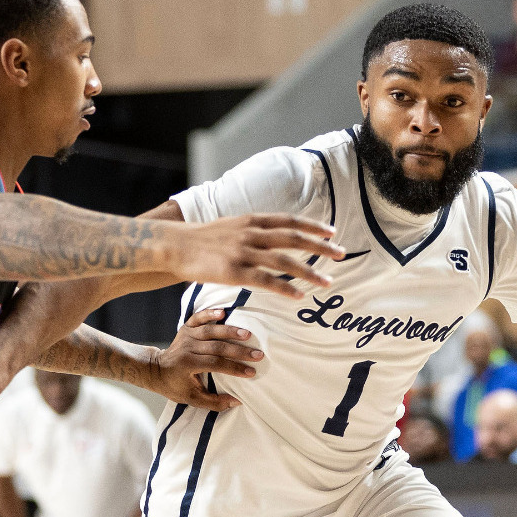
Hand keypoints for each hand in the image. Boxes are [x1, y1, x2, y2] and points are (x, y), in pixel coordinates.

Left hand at [147, 306, 261, 409]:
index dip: (235, 368)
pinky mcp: (186, 327)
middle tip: (258, 355)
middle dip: (239, 351)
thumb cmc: (175, 386)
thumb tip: (238, 402)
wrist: (156, 370)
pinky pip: (198, 318)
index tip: (251, 372)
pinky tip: (223, 312)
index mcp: (188, 364)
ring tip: (248, 334)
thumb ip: (214, 403)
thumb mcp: (192, 399)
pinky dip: (210, 313)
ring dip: (230, 331)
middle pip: (217, 347)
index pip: (216, 364)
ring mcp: (187, 335)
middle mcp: (187, 347)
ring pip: (211, 331)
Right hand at [167, 214, 342, 299]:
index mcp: (251, 220)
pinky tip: (299, 296)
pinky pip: (266, 281)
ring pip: (285, 261)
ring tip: (327, 282)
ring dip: (310, 272)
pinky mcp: (235, 272)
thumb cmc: (201, 239)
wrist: (174, 246)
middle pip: (294, 238)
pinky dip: (285, 288)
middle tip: (341, 253)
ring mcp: (244, 252)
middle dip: (321, 246)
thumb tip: (269, 232)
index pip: (289, 221)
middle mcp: (251, 233)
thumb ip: (251, 229)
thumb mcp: (230, 225)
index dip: (312, 226)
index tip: (331, 232)